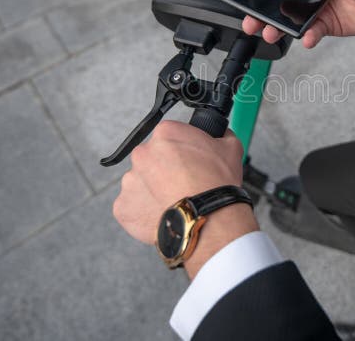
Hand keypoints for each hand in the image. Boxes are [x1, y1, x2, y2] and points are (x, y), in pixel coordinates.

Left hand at [112, 121, 257, 277]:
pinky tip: (164, 214)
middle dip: (163, 170)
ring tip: (174, 201)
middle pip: (151, 159)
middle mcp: (142, 153)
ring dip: (153, 190)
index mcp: (165, 133)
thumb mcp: (231, 148)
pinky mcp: (123, 206)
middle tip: (182, 183)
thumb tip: (221, 134)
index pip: (168, 136)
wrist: (210, 220)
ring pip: (141, 183)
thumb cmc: (217, 185)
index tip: (188, 162)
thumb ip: (221, 135)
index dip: (180, 151)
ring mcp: (130, 180)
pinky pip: (133, 206)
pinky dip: (145, 211)